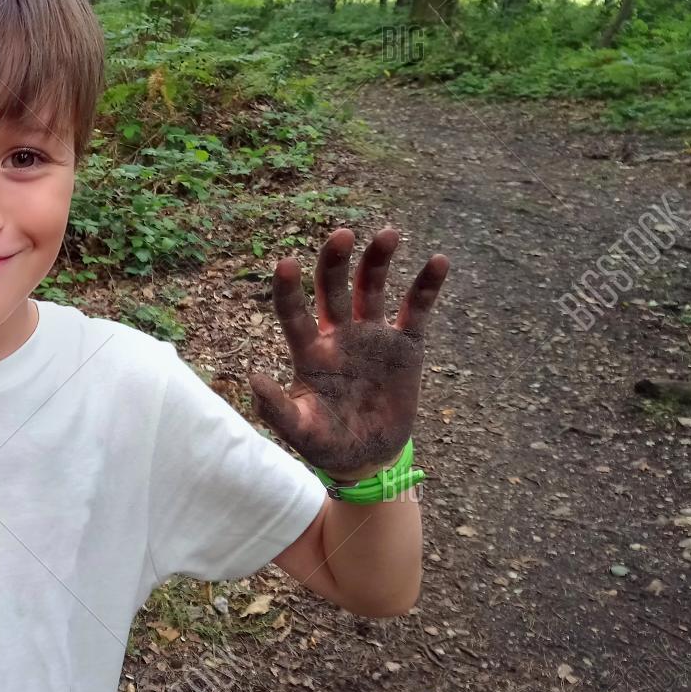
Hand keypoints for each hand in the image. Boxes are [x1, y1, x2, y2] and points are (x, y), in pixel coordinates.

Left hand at [248, 226, 448, 478]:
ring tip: (388, 235)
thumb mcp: (301, 431)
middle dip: (335, 261)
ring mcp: (373, 337)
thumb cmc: (326, 443)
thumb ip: (277, 409)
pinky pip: (416, 310)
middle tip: (342, 234)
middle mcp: (339, 335)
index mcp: (310, 352)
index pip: (294, 313)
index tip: (286, 262)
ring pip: (371, 288)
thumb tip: (252, 378)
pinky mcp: (405, 346)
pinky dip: (426, 286)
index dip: (289, 289)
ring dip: (378, 260)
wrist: (367, 457)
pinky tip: (438, 261)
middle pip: (333, 288)